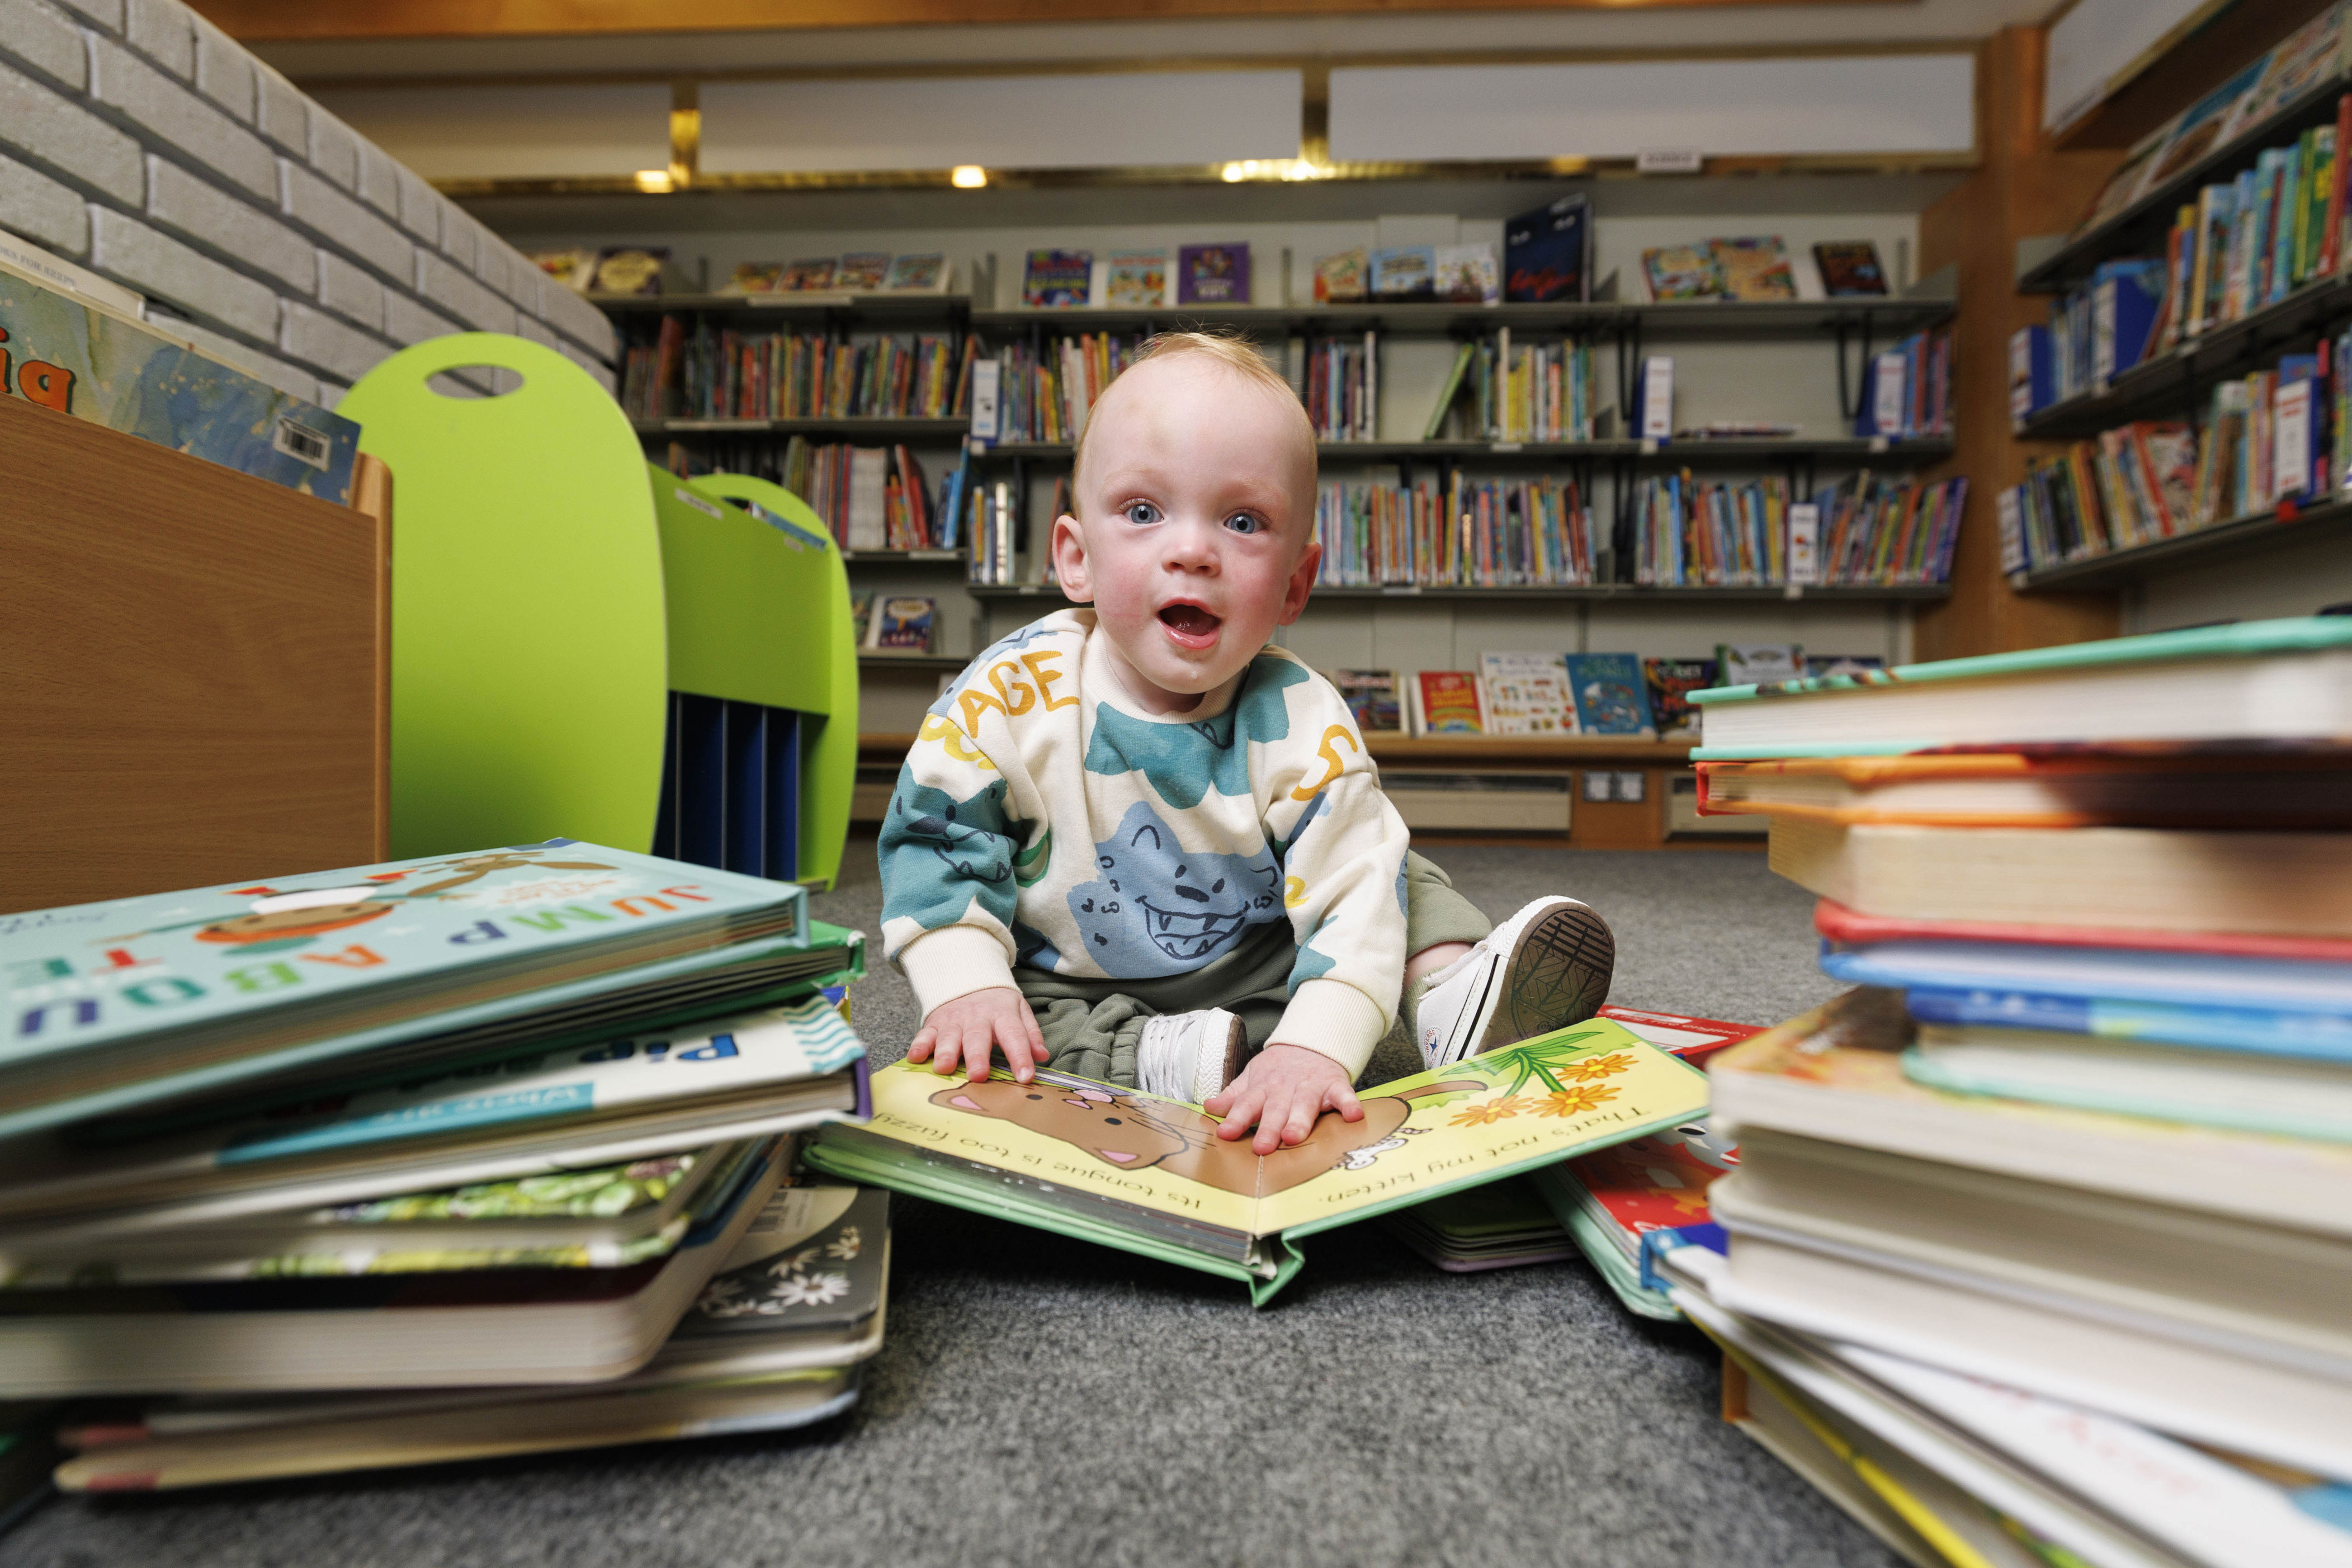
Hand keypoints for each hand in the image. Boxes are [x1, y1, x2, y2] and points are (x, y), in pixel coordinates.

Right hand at [908, 988, 1046, 1083]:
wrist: (967, 975)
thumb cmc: (996, 1003)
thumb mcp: (1019, 1010)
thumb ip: (1030, 1034)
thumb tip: (1042, 1056)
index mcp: (1002, 1015)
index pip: (1014, 1035)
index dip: (1020, 1056)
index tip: (1026, 1077)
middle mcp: (977, 1018)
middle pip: (978, 1038)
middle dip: (977, 1057)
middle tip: (978, 1075)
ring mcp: (954, 1020)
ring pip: (949, 1037)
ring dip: (946, 1052)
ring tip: (944, 1068)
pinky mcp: (934, 1023)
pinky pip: (925, 1034)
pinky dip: (919, 1045)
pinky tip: (915, 1057)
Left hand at [1203, 1043, 1362, 1154]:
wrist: (1310, 1041)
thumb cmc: (1278, 1069)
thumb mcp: (1252, 1078)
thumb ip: (1233, 1096)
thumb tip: (1209, 1108)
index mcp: (1263, 1088)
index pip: (1246, 1104)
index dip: (1236, 1119)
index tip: (1226, 1134)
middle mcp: (1286, 1088)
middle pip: (1276, 1109)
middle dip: (1269, 1128)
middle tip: (1262, 1147)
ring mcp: (1311, 1086)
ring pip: (1305, 1105)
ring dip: (1300, 1120)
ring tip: (1294, 1136)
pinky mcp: (1335, 1085)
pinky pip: (1344, 1095)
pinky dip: (1349, 1104)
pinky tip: (1354, 1116)